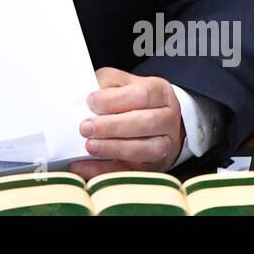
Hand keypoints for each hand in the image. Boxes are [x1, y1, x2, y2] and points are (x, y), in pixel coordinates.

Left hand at [69, 67, 183, 179]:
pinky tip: (86, 166)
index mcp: (160, 92)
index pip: (142, 95)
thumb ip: (106, 85)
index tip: (91, 102)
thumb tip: (86, 98)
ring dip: (114, 149)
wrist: (157, 122)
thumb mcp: (121, 82)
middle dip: (112, 127)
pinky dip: (107, 171)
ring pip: (145, 150)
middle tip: (86, 128)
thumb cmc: (133, 99)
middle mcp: (167, 119)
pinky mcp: (153, 167)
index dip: (114, 100)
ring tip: (90, 146)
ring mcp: (165, 145)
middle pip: (145, 123)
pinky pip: (132, 172)